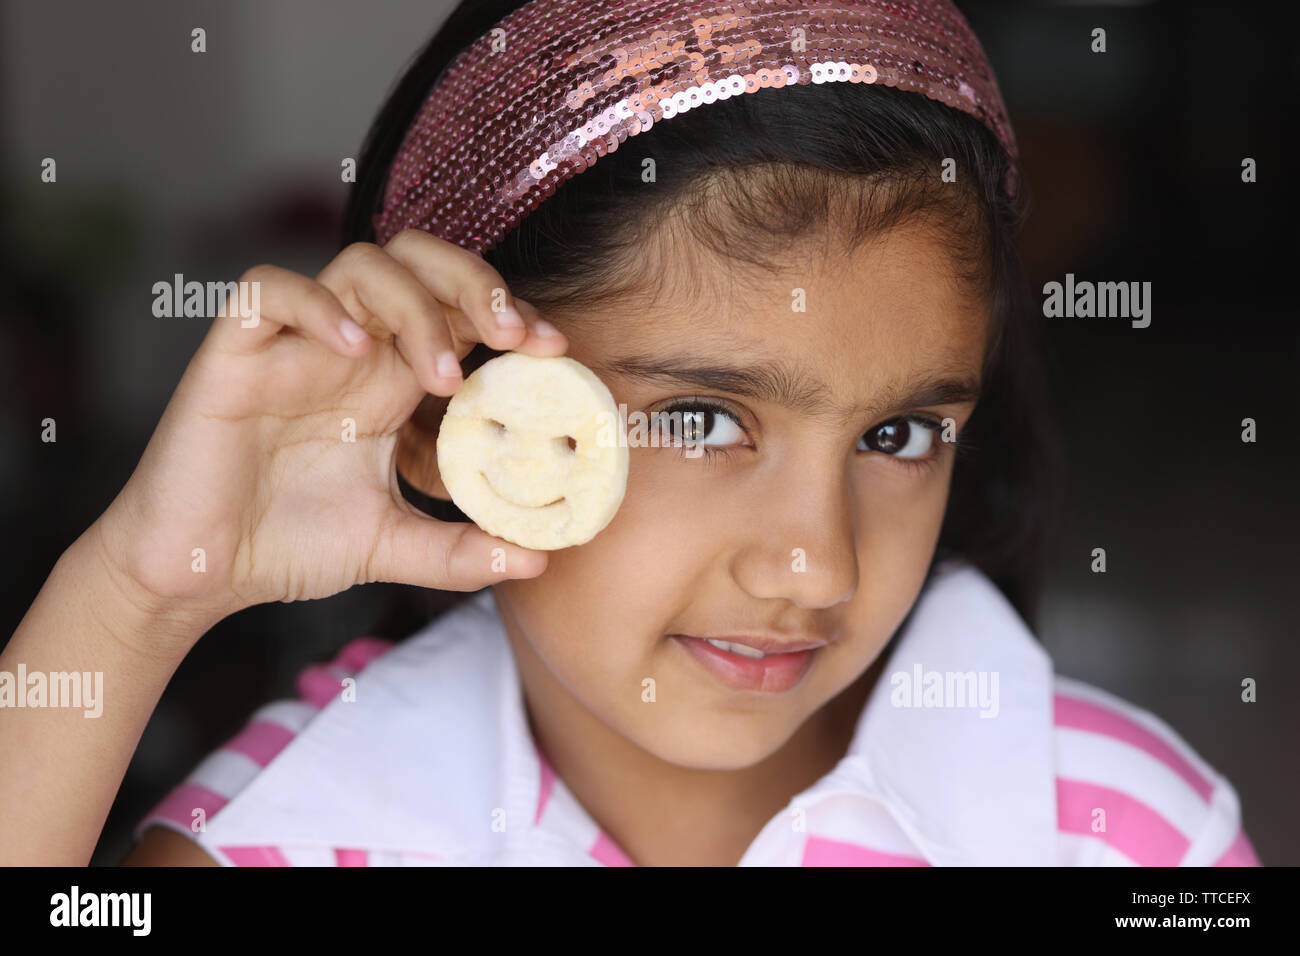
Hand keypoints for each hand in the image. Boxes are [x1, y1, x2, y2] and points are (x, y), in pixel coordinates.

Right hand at [95, 229, 566, 636]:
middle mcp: (352, 348)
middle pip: (420, 262)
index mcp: (391, 379)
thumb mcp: (392, 545)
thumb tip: (538, 559)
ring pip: (360, 264)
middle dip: (476, 283)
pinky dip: (319, 305)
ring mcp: (295, 344)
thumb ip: (461, 551)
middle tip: (515, 336)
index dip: (509, 311)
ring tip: (441, 375)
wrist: (200, 573)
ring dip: (415, 305)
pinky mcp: (234, 352)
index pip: (459, 309)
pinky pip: (270, 290)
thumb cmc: (289, 543)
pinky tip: (358, 348)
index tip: (554, 349)